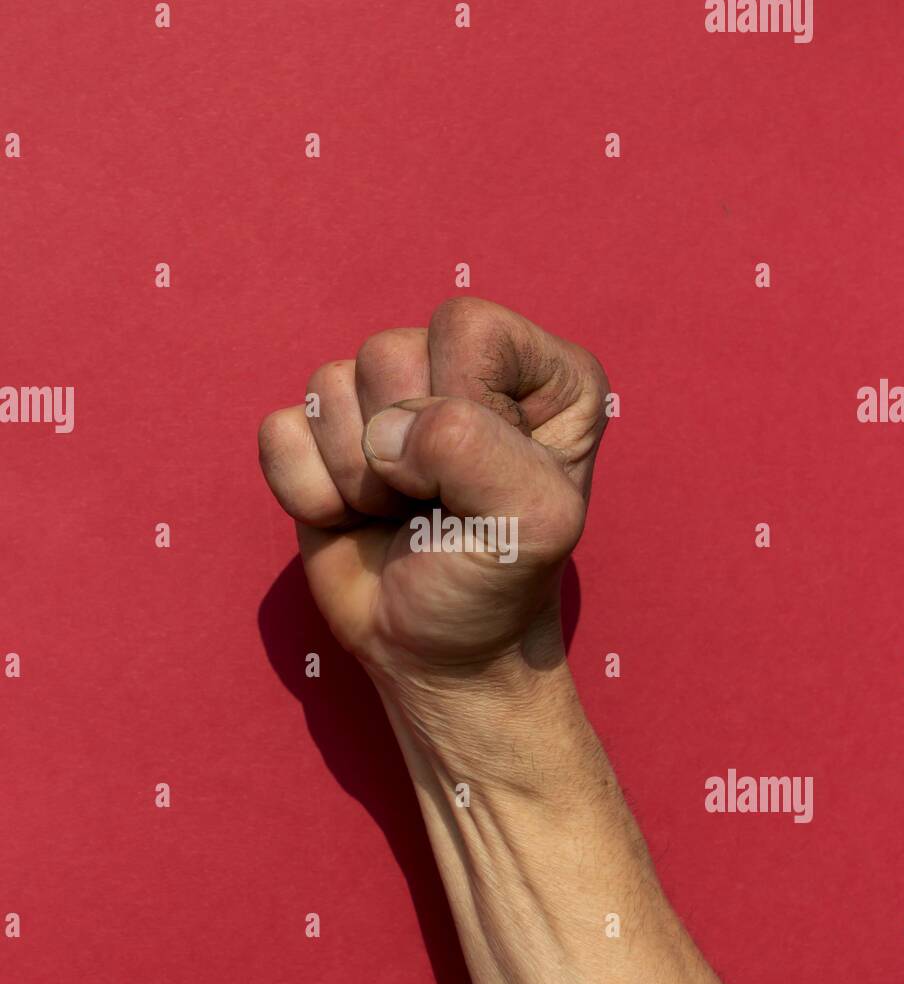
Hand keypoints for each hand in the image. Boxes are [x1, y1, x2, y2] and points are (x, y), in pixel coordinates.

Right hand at [258, 297, 608, 675]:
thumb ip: (473, 450)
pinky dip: (308, 492)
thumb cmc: (496, 587)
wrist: (438, 655)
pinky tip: (352, 519)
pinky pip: (280, 430)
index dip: (460, 407)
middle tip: (433, 506)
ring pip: (329, 385)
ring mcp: (388, 399)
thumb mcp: (531, 524)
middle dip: (403, 452)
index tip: (482, 481)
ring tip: (400, 514)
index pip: (466, 329)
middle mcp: (465, 370)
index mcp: (544, 375)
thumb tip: (381, 435)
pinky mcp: (322, 437)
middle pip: (387, 350)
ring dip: (358, 478)